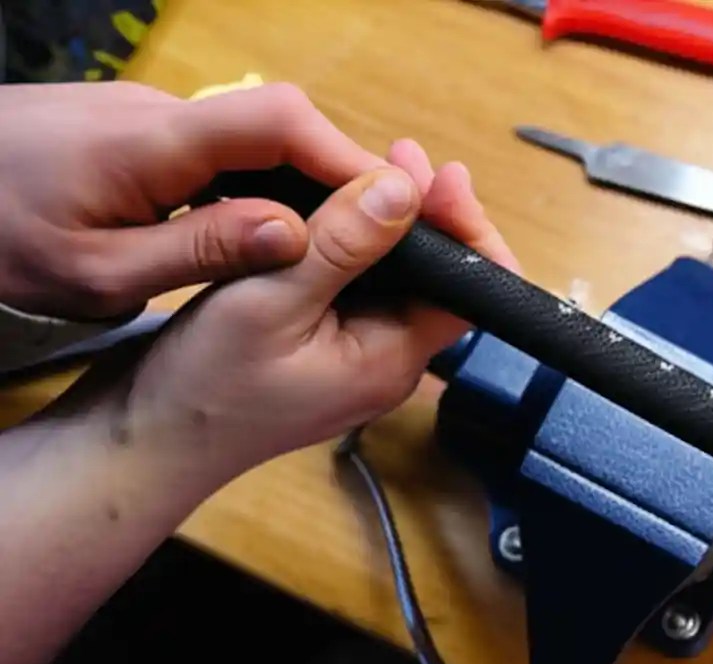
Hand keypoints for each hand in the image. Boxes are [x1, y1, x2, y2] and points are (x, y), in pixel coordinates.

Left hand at [0, 81, 383, 318]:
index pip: (276, 120)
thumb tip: (294, 234)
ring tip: (328, 242)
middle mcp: (158, 113)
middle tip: (372, 234)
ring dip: (297, 180)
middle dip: (334, 171)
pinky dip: (257, 182)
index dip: (343, 155)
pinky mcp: (137, 129)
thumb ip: (198, 250)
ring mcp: (148, 115)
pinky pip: (218, 146)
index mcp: (149, 141)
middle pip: (277, 121)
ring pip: (249, 136)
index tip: (389, 204)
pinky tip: (262, 228)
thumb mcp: (95, 272)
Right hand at [104, 139, 518, 481]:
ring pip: (391, 275)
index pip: (468, 291)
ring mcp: (351, 350)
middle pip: (435, 277)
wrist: (138, 441)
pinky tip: (325, 205)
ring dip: (382, 221)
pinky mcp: (316, 339)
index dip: (465, 228)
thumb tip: (404, 189)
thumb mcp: (271, 304)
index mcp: (392, 359)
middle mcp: (385, 356)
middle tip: (399, 153)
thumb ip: (341, 247)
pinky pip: (351, 282)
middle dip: (423, 213)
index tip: (442, 174)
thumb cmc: (201, 389)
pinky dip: (347, 240)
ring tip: (360, 165)